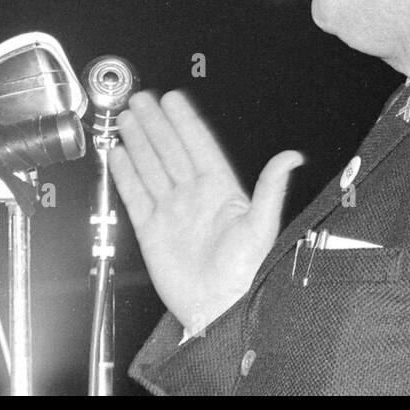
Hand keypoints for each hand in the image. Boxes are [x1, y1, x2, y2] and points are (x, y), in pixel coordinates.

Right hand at [110, 89, 302, 333]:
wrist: (218, 310)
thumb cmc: (244, 273)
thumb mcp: (262, 226)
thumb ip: (271, 188)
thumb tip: (290, 157)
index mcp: (220, 190)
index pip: (199, 146)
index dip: (185, 122)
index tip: (174, 100)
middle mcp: (194, 197)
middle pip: (170, 151)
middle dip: (156, 125)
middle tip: (142, 99)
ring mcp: (171, 211)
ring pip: (151, 168)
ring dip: (139, 143)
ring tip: (127, 119)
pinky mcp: (151, 230)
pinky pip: (135, 195)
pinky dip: (126, 175)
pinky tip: (119, 156)